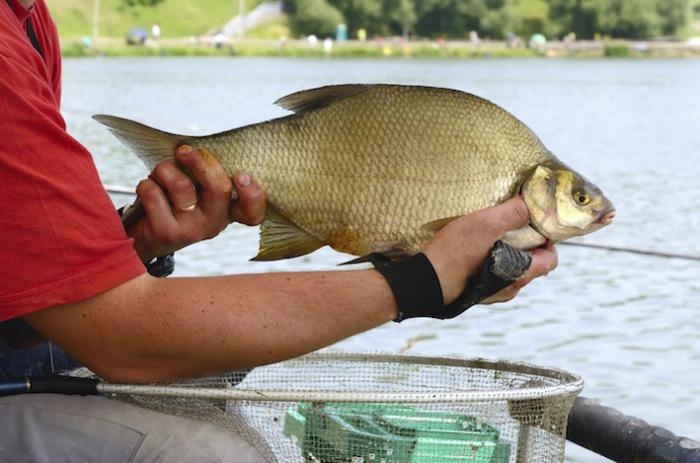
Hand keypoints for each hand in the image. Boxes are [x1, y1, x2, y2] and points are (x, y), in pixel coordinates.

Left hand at [128, 145, 265, 262]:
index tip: (242, 175)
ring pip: (180, 184)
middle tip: (184, 151)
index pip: (252, 212)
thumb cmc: (174, 202)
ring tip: (159, 175)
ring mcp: (192, 231)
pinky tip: (147, 192)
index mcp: (227, 212)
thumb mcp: (195, 190)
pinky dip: (146, 184)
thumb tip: (195, 148)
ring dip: (163, 170)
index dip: (253, 194)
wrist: (146, 237)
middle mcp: (214, 224)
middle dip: (200, 161)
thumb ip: (204, 174)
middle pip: (219, 188)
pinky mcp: (166, 233)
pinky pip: (154, 193)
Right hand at [422, 197, 556, 304]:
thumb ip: (513, 213)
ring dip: (505, 251)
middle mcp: (509, 288)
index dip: (547, 240)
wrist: (424, 281)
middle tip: (509, 225)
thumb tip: (531, 204)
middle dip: (525, 243)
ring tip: (488, 235)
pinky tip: (472, 249)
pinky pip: (491, 274)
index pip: (550, 259)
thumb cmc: (455, 254)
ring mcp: (492, 293)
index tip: (535, 224)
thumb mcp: (486, 224)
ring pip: (510, 269)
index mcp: (520, 274)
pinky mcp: (474, 292)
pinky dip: (489, 260)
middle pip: (530, 263)